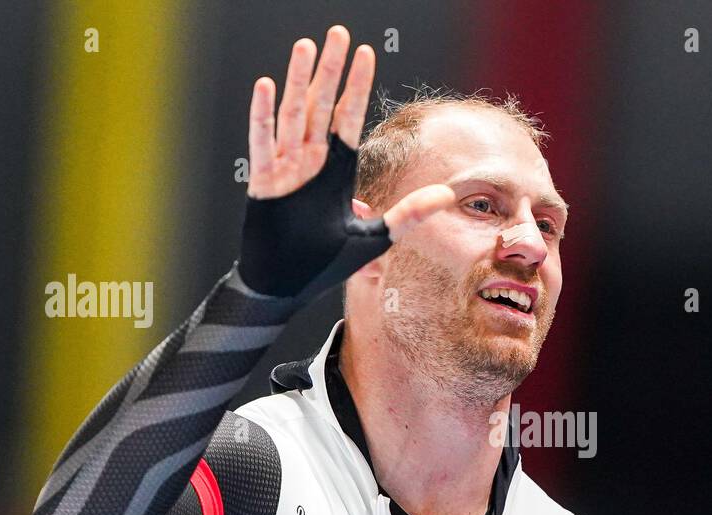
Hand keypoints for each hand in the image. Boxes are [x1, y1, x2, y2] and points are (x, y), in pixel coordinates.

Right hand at [246, 25, 453, 241]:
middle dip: (330, 70)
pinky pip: (262, 143)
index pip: (347, 117)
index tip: (365, 53)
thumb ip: (410, 213)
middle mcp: (310, 162)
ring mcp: (285, 169)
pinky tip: (267, 87)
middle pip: (321, 106)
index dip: (356, 85)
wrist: (288, 285)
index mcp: (336, 170)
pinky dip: (263, 116)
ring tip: (306, 47)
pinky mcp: (263, 183)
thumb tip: (448, 196)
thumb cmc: (325, 262)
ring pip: (292, 115)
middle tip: (337, 33)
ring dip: (299, 81)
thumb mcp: (377, 236)